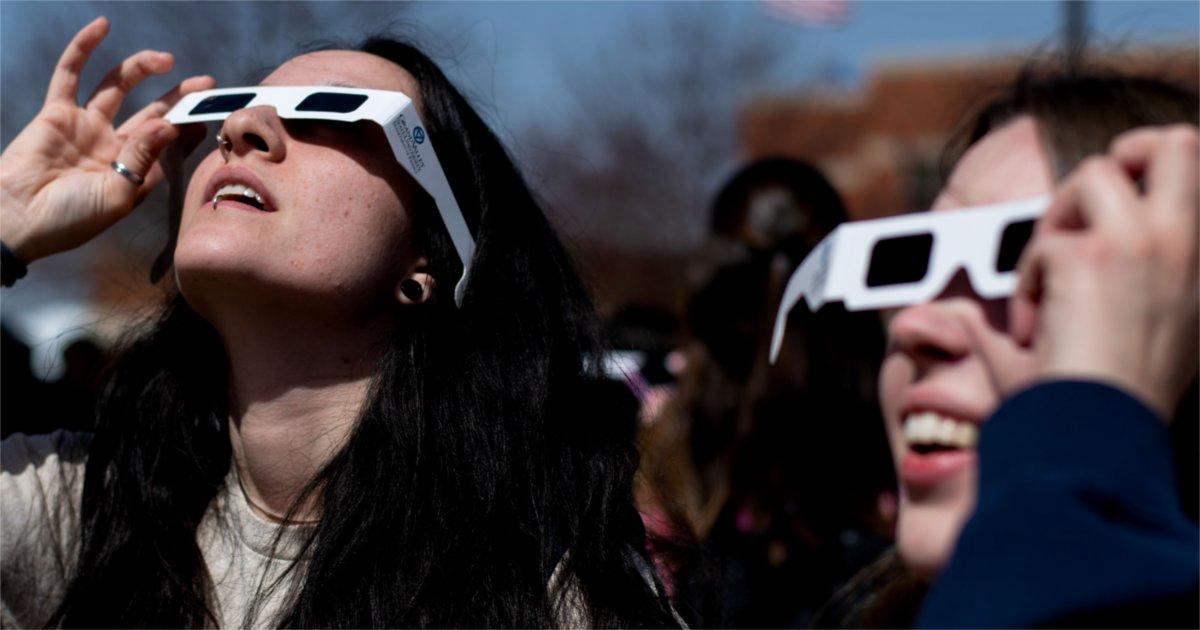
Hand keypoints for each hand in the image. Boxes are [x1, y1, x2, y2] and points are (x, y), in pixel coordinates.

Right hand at [0, 16, 212, 263]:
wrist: (19, 218)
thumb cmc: (72, 219)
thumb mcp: (119, 194)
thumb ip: (143, 157)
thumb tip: (169, 124)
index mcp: (136, 172)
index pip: (171, 144)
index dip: (191, 127)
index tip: (212, 113)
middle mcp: (115, 148)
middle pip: (154, 112)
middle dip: (179, 97)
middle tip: (205, 83)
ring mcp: (87, 128)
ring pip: (118, 88)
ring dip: (141, 69)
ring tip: (166, 59)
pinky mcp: (57, 113)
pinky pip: (71, 74)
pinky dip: (84, 49)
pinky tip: (102, 26)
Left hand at [1009, 125, 1198, 418]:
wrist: (1103, 436)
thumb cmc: (1117, 407)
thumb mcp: (1142, 348)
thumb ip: (1112, 299)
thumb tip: (1012, 292)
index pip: (1197, 175)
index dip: (1158, 165)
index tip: (1124, 187)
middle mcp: (1189, 246)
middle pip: (1177, 143)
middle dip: (1125, 153)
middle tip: (1087, 201)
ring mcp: (1146, 244)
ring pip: (1093, 174)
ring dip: (1058, 219)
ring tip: (1053, 282)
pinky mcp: (1091, 254)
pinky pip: (1042, 242)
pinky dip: (1029, 283)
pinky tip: (1040, 332)